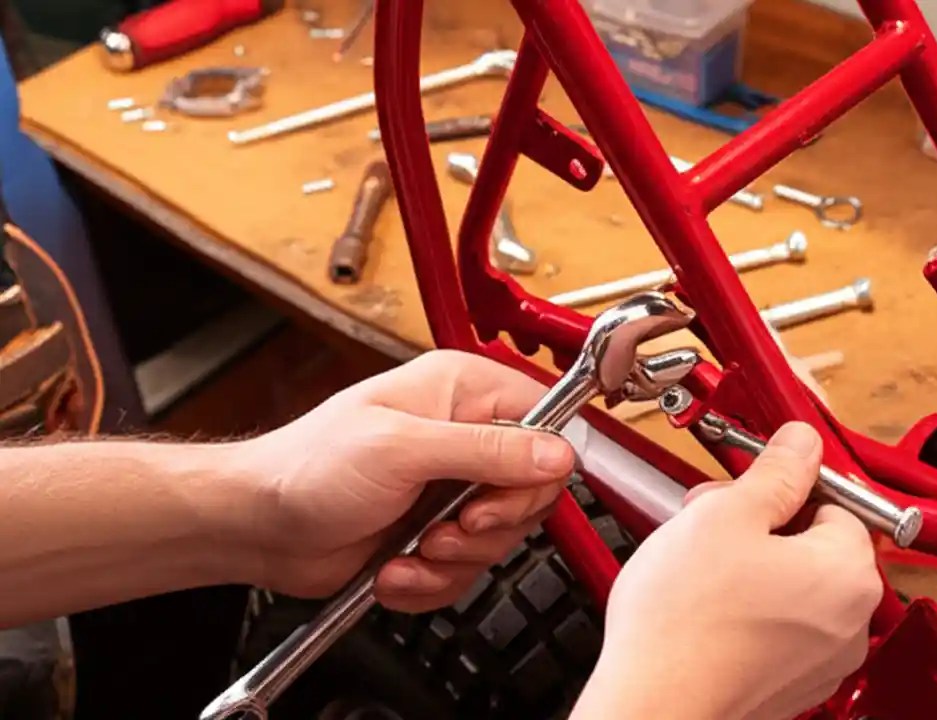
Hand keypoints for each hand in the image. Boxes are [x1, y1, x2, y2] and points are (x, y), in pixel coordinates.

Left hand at [228, 350, 575, 611]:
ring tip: (414, 548)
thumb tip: (556, 453)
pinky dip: (432, 581)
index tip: (495, 498)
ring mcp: (452, 487)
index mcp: (462, 391)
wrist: (260, 526)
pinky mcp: (437, 530)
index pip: (546, 422)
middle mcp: (465, 435)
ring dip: (454, 559)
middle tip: (448, 527)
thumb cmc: (308, 468)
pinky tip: (397, 567)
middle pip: (531, 491)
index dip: (536, 469)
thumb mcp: (402, 450)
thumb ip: (486, 450)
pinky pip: (469, 568)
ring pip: (502, 537)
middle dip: (489, 525)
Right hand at [573, 423, 881, 719]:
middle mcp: (852, 622)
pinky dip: (750, 610)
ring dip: (753, 564)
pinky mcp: (791, 686)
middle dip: (764, 523)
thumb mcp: (726, 514)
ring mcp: (823, 660)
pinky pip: (782, 627)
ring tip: (700, 565)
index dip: (783, 486)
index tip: (747, 487)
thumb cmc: (685, 622)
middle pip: (817, 542)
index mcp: (848, 572)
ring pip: (796, 585)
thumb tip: (802, 441)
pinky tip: (706, 606)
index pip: (836, 500)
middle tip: (711, 520)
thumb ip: (775, 470)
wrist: (653, 707)